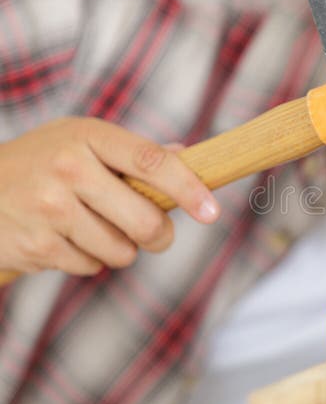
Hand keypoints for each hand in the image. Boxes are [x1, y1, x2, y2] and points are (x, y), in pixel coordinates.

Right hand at [0, 117, 219, 274]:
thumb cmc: (42, 161)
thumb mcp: (81, 141)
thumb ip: (134, 152)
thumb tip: (186, 156)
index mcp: (89, 136)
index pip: (152, 162)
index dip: (188, 188)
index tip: (212, 212)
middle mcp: (69, 168)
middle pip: (145, 221)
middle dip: (161, 236)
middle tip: (157, 236)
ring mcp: (49, 208)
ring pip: (121, 251)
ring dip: (120, 249)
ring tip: (95, 229)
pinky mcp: (35, 244)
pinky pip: (90, 266)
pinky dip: (87, 260)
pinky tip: (64, 239)